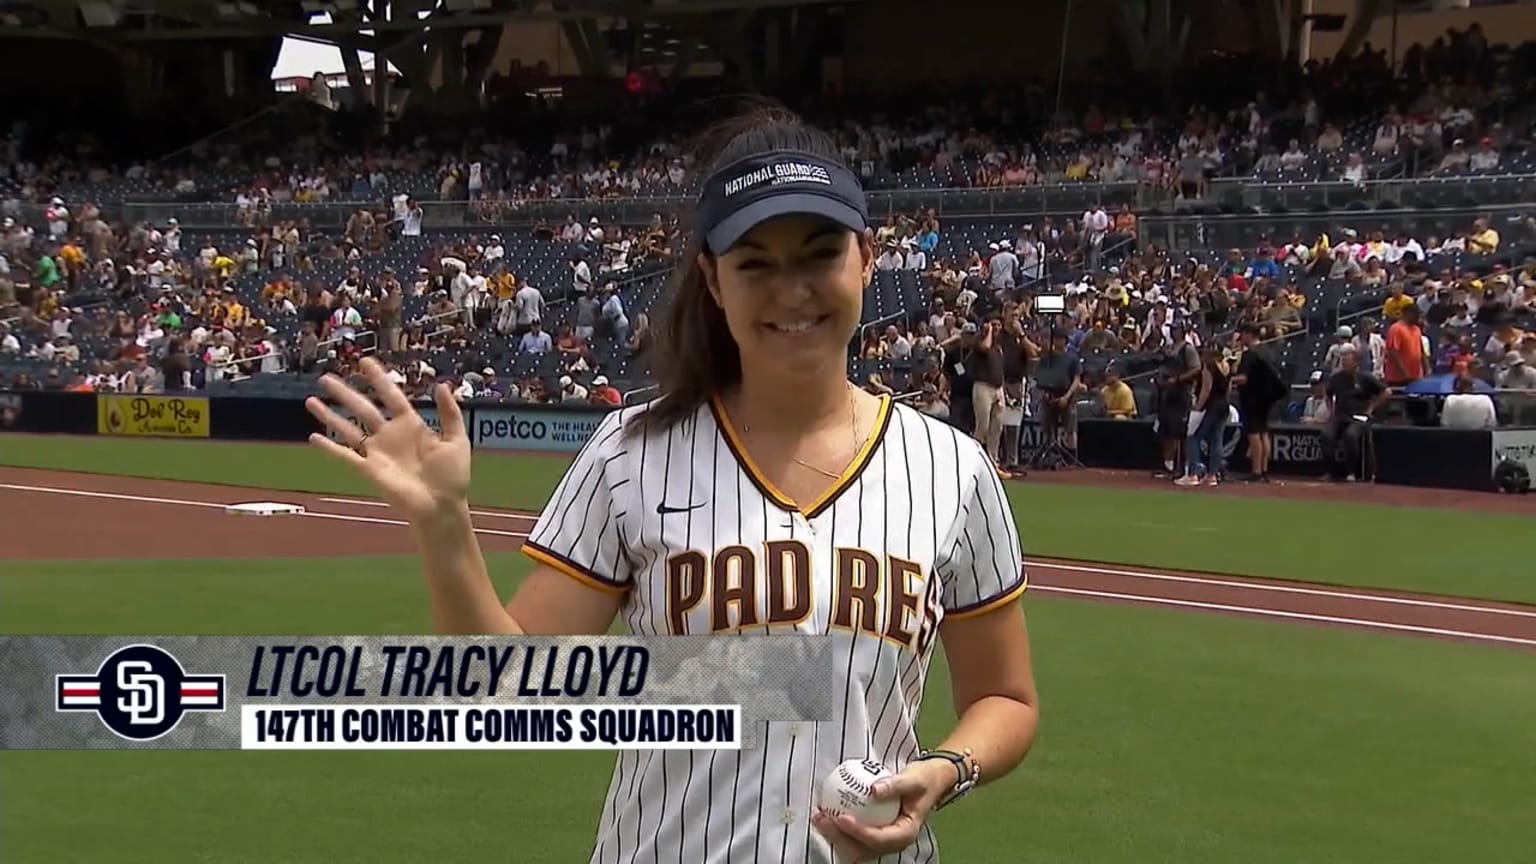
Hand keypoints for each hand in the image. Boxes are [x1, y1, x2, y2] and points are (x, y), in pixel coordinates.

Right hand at [305, 357, 470, 521]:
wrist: (442, 507)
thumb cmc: (452, 476)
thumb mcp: (457, 440)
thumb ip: (450, 413)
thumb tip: (442, 385)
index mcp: (410, 425)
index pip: (390, 396)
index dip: (378, 378)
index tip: (364, 362)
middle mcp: (389, 435)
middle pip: (362, 408)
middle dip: (344, 393)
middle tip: (325, 378)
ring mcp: (377, 453)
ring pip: (348, 428)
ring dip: (329, 415)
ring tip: (310, 400)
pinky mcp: (369, 470)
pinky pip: (345, 456)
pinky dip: (330, 447)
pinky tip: (313, 437)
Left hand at [811, 758, 952, 862]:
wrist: (930, 781)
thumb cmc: (923, 780)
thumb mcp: (914, 779)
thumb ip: (895, 785)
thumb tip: (872, 789)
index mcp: (905, 833)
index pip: (879, 839)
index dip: (858, 831)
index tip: (841, 817)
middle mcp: (892, 842)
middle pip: (862, 848)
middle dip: (839, 837)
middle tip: (822, 818)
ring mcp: (881, 840)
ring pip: (854, 846)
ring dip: (834, 835)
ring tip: (818, 816)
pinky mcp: (872, 833)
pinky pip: (852, 836)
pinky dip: (837, 828)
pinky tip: (824, 812)